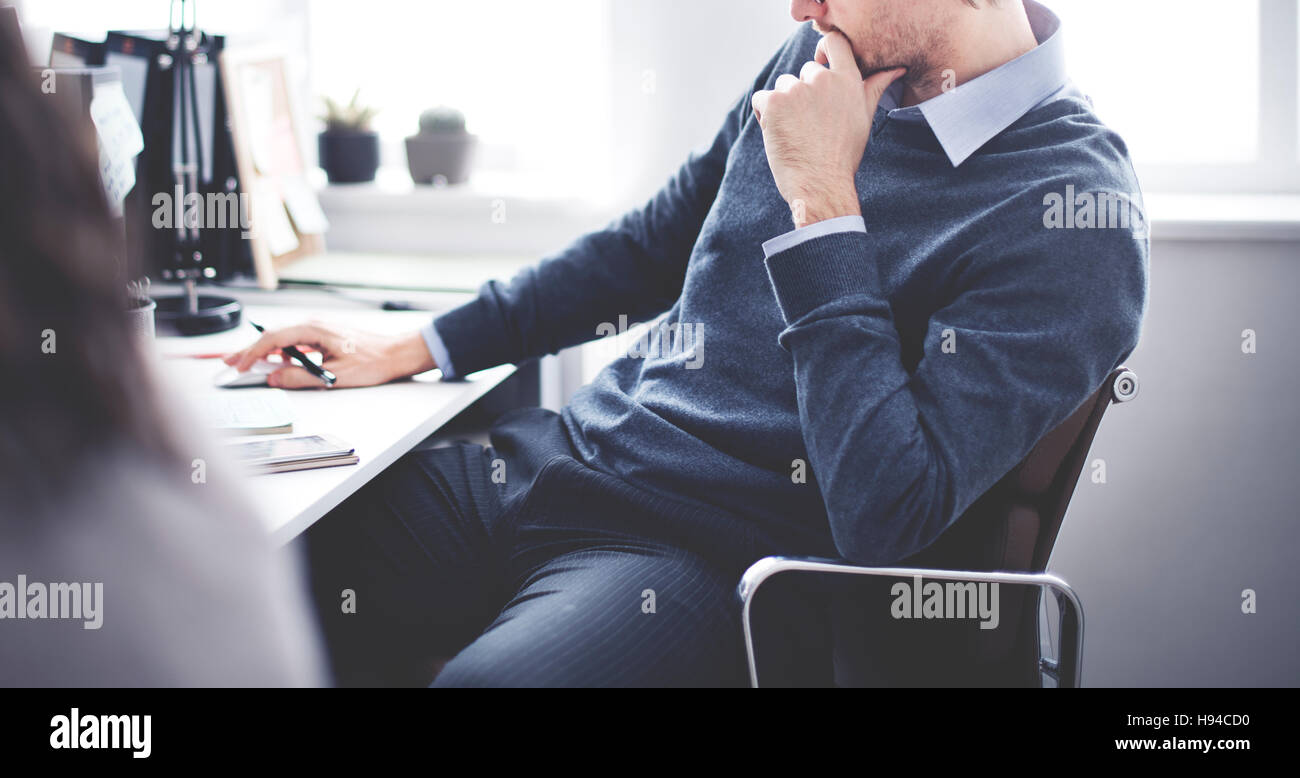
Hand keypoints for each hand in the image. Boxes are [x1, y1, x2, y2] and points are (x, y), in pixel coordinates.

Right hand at [223, 322, 436, 388]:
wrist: (396, 353)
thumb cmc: (374, 361)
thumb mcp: (335, 376)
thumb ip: (301, 378)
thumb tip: (275, 378)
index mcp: (315, 330)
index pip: (274, 338)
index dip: (252, 352)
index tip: (239, 365)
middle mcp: (314, 325)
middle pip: (274, 336)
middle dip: (250, 350)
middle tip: (230, 362)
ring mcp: (318, 329)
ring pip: (283, 339)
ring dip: (265, 351)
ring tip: (247, 363)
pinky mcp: (323, 336)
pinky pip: (296, 342)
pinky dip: (282, 352)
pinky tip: (278, 363)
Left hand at [751, 32, 905, 228]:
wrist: (821, 185)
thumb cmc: (843, 155)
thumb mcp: (864, 117)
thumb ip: (875, 87)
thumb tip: (897, 68)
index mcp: (848, 80)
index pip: (834, 42)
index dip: (823, 51)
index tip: (820, 67)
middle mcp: (822, 79)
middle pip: (805, 71)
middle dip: (804, 94)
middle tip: (811, 125)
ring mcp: (796, 89)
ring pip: (783, 85)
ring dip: (784, 105)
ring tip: (796, 132)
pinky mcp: (773, 102)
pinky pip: (761, 99)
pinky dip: (764, 115)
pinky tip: (779, 135)